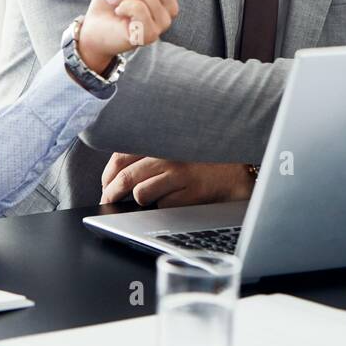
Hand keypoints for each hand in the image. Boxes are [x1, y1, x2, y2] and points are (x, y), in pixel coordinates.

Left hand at [99, 154, 254, 207]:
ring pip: (141, 194)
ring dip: (138, 200)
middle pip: (126, 177)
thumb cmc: (205, 156)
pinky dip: (162, 207)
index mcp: (162, 138)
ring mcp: (182, 174)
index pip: (121, 155)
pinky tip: (171, 200)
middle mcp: (170, 154)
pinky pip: (163, 206)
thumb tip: (118, 171)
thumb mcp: (176, 144)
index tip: (106, 183)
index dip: (108, 173)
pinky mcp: (192, 193)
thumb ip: (152, 150)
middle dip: (111, 192)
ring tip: (142, 200)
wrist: (240, 167)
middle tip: (108, 199)